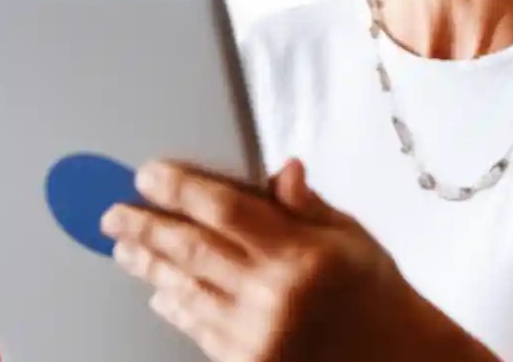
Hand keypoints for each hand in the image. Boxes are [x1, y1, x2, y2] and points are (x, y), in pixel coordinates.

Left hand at [101, 159, 497, 361]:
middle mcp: (273, 296)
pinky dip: (175, 306)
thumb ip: (307, 205)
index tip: (150, 174)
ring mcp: (257, 336)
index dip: (180, 188)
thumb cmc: (375, 293)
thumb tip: (279, 169)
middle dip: (147, 227)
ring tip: (125, 248)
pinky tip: (159, 292)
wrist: (397, 360)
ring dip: (150, 267)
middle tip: (115, 213)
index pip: (225, 210)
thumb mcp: (352, 236)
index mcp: (300, 254)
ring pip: (186, 291)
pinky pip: (198, 330)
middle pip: (192, 250)